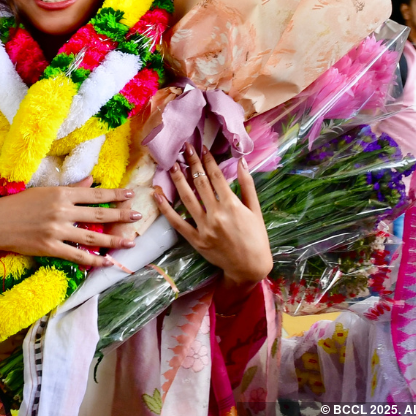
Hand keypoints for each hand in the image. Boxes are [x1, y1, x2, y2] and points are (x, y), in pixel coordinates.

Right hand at [0, 178, 139, 268]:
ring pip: (93, 237)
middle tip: (138, 216)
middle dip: (121, 215)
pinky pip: (77, 256)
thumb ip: (70, 189)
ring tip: (131, 241)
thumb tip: (91, 182)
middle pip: (99, 214)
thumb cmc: (17, 204)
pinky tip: (107, 262)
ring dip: (114, 240)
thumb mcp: (44, 191)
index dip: (115, 194)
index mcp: (61, 193)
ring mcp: (57, 230)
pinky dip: (94, 261)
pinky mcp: (50, 247)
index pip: (95, 194)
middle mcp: (62, 210)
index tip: (131, 194)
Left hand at [154, 144, 271, 286]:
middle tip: (184, 148)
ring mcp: (204, 228)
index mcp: (232, 205)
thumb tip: (241, 161)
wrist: (250, 267)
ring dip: (178, 179)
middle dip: (192, 163)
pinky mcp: (195, 240)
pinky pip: (177, 222)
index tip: (202, 148)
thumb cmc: (256, 237)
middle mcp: (216, 214)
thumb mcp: (255, 210)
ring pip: (187, 198)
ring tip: (171, 164)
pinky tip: (158, 194)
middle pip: (200, 183)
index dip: (208, 160)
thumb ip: (247, 185)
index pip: (216, 176)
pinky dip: (166, 208)